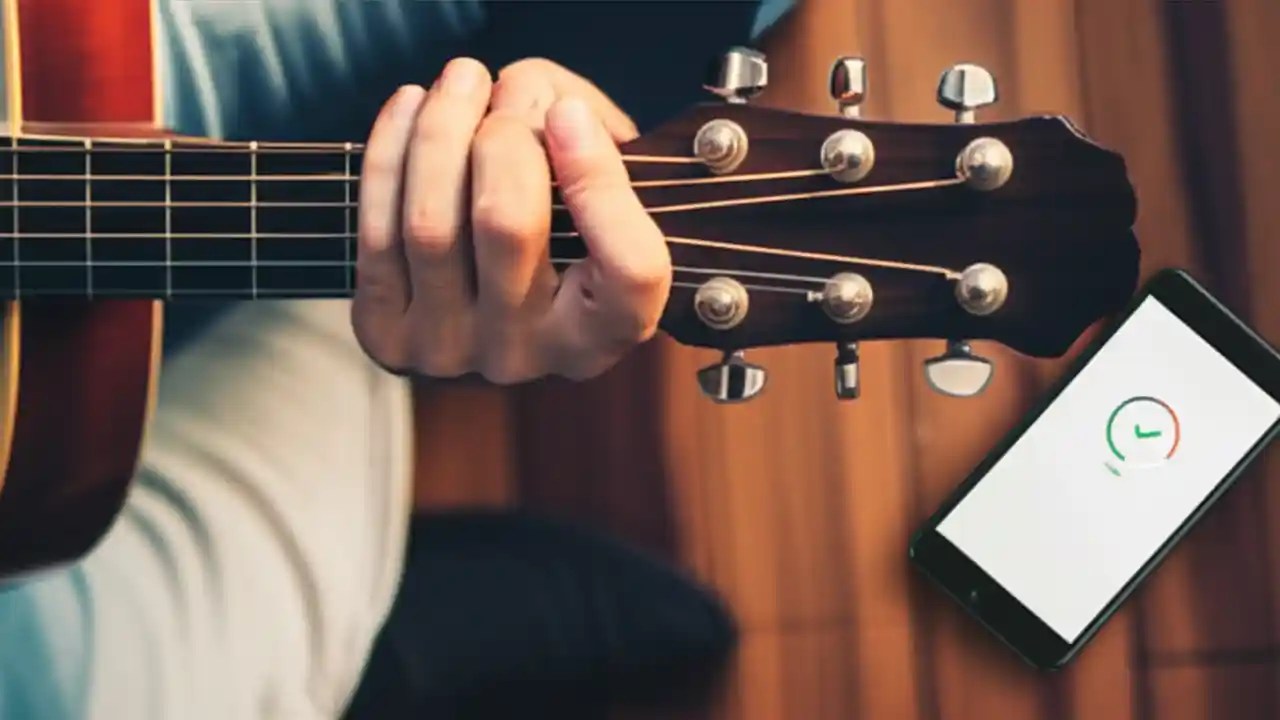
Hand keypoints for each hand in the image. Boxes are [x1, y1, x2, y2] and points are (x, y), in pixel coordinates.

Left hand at [353, 57, 671, 382]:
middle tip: (504, 90)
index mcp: (607, 330)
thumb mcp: (603, 179)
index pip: (630, 268)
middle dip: (501, 134)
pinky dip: (390, 153)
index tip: (570, 113)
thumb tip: (522, 99)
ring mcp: (455, 352)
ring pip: (432, 226)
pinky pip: (378, 233)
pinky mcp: (390, 338)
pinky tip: (411, 105)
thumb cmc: (562, 219)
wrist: (486, 289)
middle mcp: (533, 354)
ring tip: (461, 80)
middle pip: (509, 227)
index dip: (600, 182)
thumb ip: (583, 128)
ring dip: (440, 129)